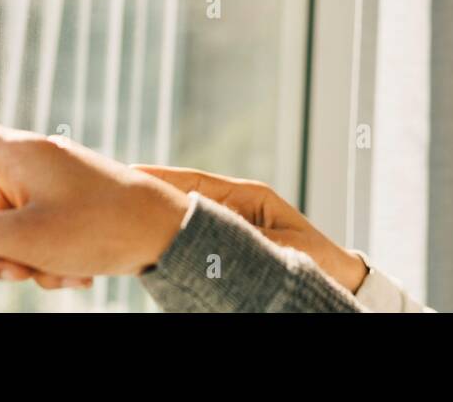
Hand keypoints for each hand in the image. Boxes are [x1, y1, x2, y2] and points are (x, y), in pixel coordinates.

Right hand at [0, 72, 190, 287]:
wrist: (167, 234)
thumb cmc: (99, 227)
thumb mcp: (25, 239)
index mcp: (20, 154)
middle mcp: (34, 166)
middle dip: (0, 251)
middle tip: (31, 267)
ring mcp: (55, 188)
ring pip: (11, 237)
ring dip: (31, 264)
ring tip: (66, 271)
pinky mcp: (73, 210)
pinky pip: (41, 243)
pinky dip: (54, 264)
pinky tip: (81, 275)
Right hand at [133, 165, 368, 294]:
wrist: (336, 280)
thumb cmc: (316, 259)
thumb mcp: (280, 245)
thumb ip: (244, 237)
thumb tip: (208, 232)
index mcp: (247, 196)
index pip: (195, 182)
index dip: (162, 178)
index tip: (132, 172)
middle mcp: (234, 206)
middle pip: (183, 197)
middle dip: (152, 195)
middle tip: (116, 191)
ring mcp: (228, 225)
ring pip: (185, 219)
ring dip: (158, 219)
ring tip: (122, 218)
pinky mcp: (227, 246)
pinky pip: (194, 241)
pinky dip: (172, 242)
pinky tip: (148, 246)